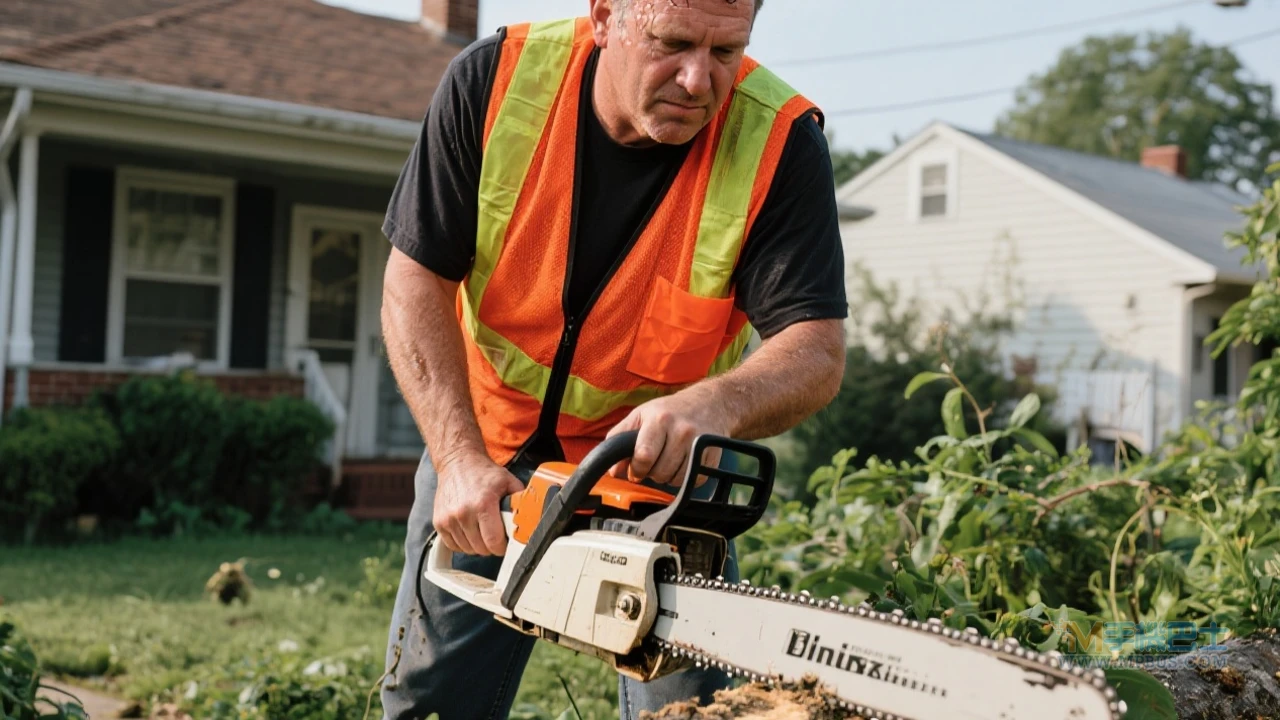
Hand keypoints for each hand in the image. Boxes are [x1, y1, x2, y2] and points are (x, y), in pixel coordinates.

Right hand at [433, 450, 524, 555]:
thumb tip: (532, 517)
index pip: (493, 542)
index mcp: (483, 504)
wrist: (457, 462)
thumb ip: (520, 501)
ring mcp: (448, 519)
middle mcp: (463, 513)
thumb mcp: (508, 482)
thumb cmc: (484, 473)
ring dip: (477, 545)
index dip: (502, 547)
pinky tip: (470, 532)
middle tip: (495, 535)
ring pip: (467, 549)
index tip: (505, 542)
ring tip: (482, 531)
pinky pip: (453, 545)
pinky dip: (462, 544)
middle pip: (481, 548)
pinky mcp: (439, 522)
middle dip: (491, 546)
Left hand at [606, 394, 729, 486]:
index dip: (636, 469)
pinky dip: (684, 477)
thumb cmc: (669, 410)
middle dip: (652, 472)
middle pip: (659, 472)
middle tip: (654, 460)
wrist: (709, 403)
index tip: (636, 469)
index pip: (644, 456)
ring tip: (668, 459)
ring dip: (667, 476)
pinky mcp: (712, 456)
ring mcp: (699, 444)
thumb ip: (619, 439)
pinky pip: (692, 481)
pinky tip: (682, 462)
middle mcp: (681, 431)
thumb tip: (613, 471)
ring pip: (675, 480)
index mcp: (660, 419)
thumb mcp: (640, 415)